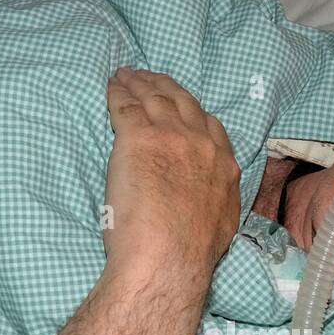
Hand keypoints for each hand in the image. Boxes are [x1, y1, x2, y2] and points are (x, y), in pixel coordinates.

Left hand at [102, 68, 239, 283]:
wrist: (168, 258)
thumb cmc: (190, 253)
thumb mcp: (221, 223)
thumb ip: (217, 200)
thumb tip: (210, 200)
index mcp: (223, 165)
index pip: (209, 125)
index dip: (191, 110)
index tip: (180, 105)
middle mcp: (201, 143)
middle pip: (182, 102)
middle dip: (164, 87)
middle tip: (149, 78)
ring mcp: (170, 136)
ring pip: (153, 97)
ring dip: (138, 83)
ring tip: (125, 76)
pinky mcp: (138, 137)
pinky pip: (125, 105)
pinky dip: (117, 91)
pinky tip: (111, 85)